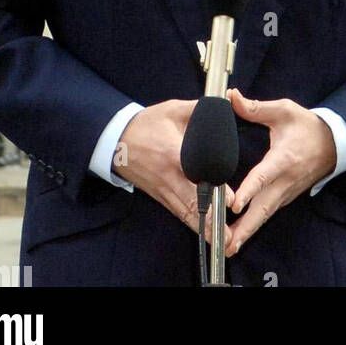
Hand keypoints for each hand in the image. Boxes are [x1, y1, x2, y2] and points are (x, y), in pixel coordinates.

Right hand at [113, 98, 231, 250]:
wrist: (116, 141)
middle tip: (229, 233)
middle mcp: (169, 177)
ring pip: (185, 213)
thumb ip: (200, 109)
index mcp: (173, 154)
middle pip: (191, 202)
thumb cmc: (147, 124)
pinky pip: (178, 213)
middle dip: (211, 219)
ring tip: (222, 241)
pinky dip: (192, 225)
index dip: (212, 187)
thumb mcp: (173, 109)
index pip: (195, 173)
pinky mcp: (160, 197)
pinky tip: (206, 235)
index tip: (229, 200)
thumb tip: (225, 103)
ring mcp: (163, 190)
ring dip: (203, 228)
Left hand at [224, 90, 337, 255]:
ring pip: (264, 215)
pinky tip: (239, 236)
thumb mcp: (284, 111)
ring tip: (228, 246)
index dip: (248, 191)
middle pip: (263, 208)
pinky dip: (254, 226)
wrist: (334, 143)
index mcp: (283, 158)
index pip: (263, 177)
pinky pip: (267, 214)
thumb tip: (231, 97)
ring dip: (248, 231)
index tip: (234, 205)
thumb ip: (256, 107)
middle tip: (227, 242)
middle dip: (245, 227)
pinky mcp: (285, 198)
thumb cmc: (307, 126)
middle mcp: (285, 180)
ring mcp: (286, 192)